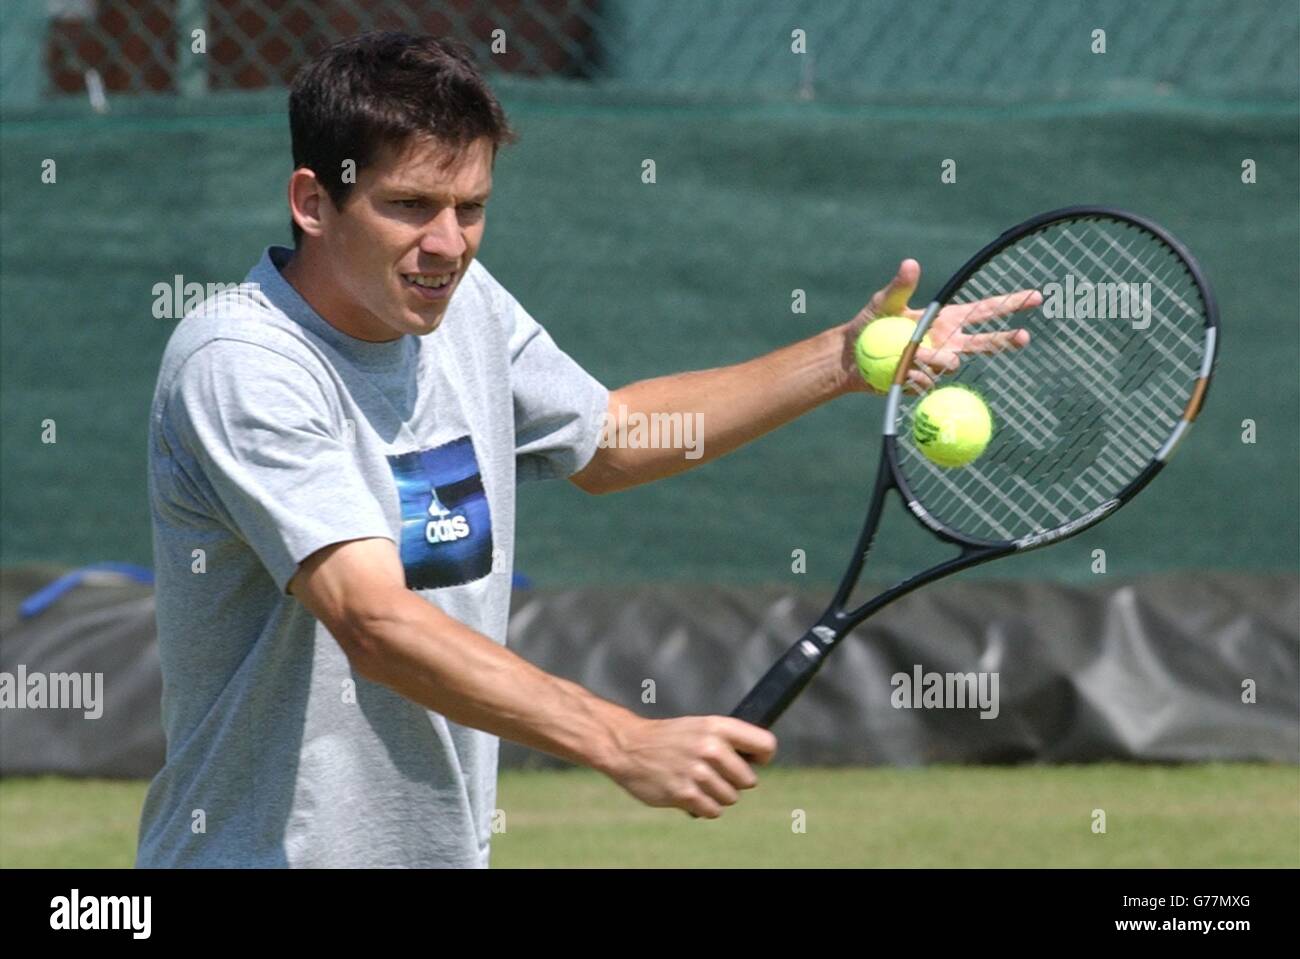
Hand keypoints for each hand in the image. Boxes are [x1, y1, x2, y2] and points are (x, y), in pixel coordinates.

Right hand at [604, 715, 776, 818]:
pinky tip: (690, 793)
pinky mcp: (684, 793)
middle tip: (713, 773)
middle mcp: (710, 747)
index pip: (765, 744)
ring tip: (697, 782)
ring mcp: (697, 772)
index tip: (753, 761)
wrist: (628, 747)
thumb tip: (758, 762)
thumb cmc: (669, 738)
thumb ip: (728, 741)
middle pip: (749, 780)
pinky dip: (704, 807)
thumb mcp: (700, 727)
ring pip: (731, 798)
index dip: (763, 757)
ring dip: (716, 795)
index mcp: (717, 726)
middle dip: (734, 781)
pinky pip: (712, 811)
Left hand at [835, 259, 1041, 394]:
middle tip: (1025, 337)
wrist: (849, 359)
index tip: (1036, 297)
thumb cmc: (867, 325)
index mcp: (945, 319)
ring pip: (951, 366)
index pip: (985, 310)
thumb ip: (899, 287)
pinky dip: (913, 377)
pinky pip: (928, 384)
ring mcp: (938, 365)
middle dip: (1006, 339)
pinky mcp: (925, 384)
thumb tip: (910, 264)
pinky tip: (899, 373)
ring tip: (911, 354)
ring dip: (934, 359)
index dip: (1010, 303)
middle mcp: (948, 342)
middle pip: (986, 342)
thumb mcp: (884, 302)